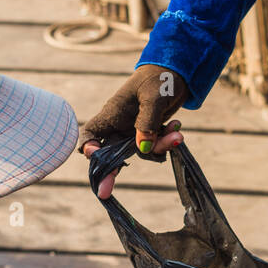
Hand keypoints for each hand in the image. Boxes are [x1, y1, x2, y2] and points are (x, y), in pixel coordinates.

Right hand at [80, 64, 187, 198]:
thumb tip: (143, 149)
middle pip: (110, 153)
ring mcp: (134, 131)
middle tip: (104, 194)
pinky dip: (166, 143)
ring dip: (159, 148)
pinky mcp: (149, 134)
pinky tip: (177, 130)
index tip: (93, 154)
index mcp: (112, 113)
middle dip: (111, 172)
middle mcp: (120, 125)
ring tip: (177, 135)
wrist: (178, 73)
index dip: (89, 146)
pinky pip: (154, 148)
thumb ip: (147, 123)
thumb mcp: (154, 98)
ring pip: (140, 152)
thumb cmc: (160, 78)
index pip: (91, 133)